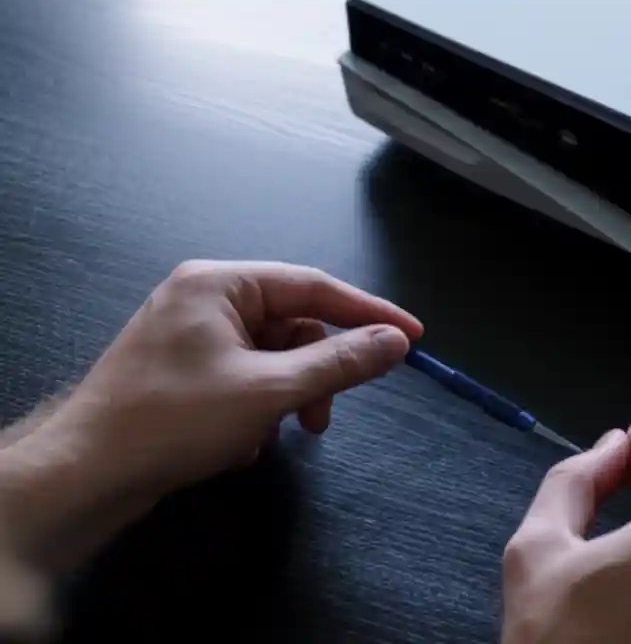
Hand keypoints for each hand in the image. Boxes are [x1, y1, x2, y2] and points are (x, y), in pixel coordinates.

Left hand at [0, 260, 421, 570]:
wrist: (86, 475)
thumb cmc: (176, 421)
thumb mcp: (270, 391)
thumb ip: (339, 362)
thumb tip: (396, 341)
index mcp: (219, 284)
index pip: (313, 286)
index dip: (368, 312)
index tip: (414, 336)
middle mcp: (203, 299)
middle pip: (291, 326)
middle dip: (314, 375)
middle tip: (325, 419)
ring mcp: (188, 337)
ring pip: (268, 359)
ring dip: (285, 400)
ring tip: (278, 438)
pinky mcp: (179, 374)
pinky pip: (241, 379)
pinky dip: (255, 411)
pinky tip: (241, 446)